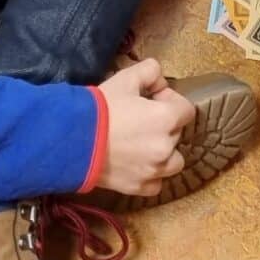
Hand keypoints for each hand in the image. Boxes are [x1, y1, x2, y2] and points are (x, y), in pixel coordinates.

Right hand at [94, 59, 194, 195]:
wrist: (73, 139)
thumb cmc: (101, 107)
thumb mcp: (127, 77)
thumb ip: (152, 71)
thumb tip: (161, 83)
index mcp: (167, 119)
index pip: (186, 110)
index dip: (171, 101)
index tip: (153, 99)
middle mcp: (166, 147)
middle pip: (177, 134)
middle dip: (164, 124)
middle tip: (141, 119)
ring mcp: (153, 171)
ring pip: (174, 162)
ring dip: (164, 153)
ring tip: (144, 145)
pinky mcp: (138, 188)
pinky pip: (156, 184)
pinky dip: (151, 176)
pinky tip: (137, 165)